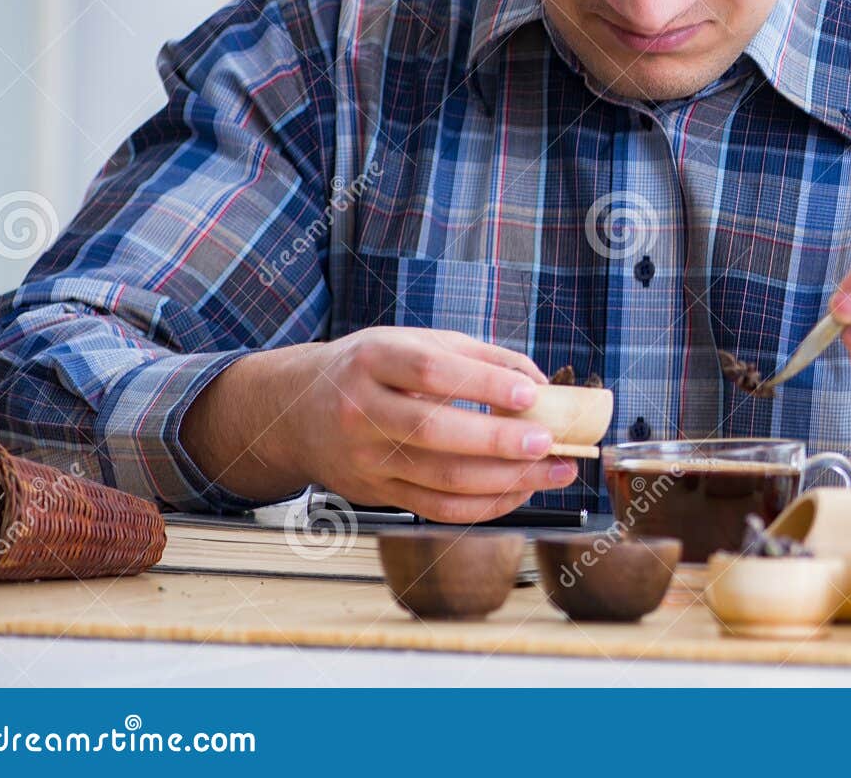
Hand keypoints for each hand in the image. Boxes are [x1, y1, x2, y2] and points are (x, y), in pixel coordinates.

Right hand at [183, 327, 578, 521]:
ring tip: (553, 471)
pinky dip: (485, 505)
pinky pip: (436, 508)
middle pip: (434, 432)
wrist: (297, 411)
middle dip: (499, 442)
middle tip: (549, 442)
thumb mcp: (416, 342)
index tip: (530, 393)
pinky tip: (519, 491)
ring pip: (440, 479)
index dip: (482, 385)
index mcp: (373, 360)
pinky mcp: (375, 494)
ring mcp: (365, 459)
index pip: (430, 373)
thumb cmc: (372, 369)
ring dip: (505, 480)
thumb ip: (479, 357)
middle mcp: (361, 411)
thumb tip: (540, 382)